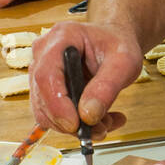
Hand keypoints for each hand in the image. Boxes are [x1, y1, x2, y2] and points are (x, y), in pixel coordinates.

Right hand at [29, 21, 141, 141]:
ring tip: (107, 122)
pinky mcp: (44, 90)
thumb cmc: (117, 45)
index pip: (47, 75)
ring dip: (76, 127)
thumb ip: (107, 86)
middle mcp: (43, 54)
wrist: (113, 44)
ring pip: (46, 112)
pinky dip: (77, 125)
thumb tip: (88, 115)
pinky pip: (53, 117)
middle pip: (43, 98)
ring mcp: (40, 72)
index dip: (57, 104)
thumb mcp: (124, 61)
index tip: (76, 124)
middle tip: (102, 128)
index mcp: (62, 37)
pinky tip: (102, 120)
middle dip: (71, 121)